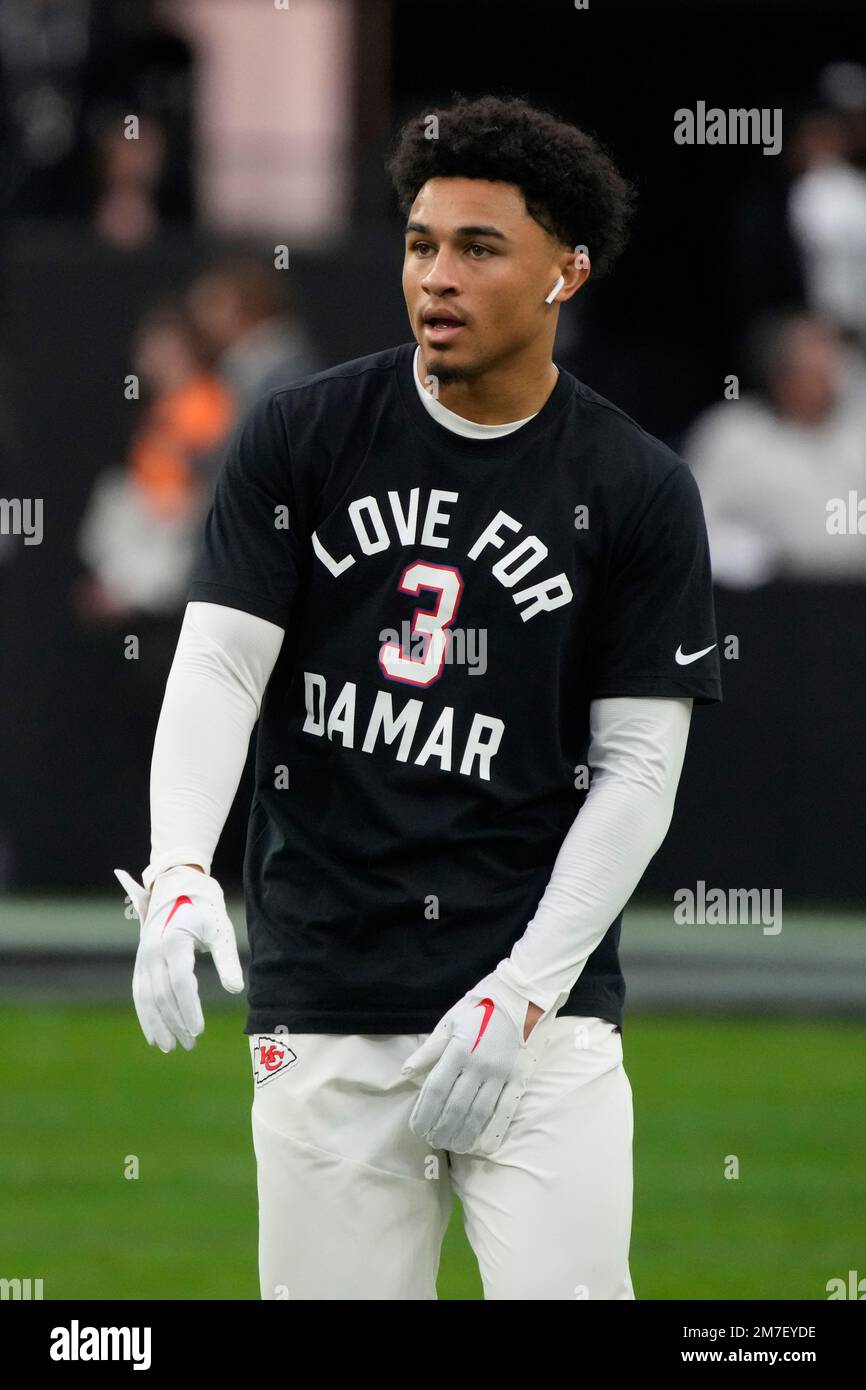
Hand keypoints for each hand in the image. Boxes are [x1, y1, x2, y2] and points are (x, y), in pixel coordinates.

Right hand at [114, 864, 243, 1051]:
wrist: (178, 885)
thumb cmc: (204, 907)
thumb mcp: (220, 929)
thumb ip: (227, 959)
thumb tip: (236, 990)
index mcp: (173, 941)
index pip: (180, 983)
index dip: (190, 1008)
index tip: (199, 1029)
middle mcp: (153, 951)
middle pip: (163, 995)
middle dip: (175, 1022)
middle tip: (190, 1044)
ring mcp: (143, 956)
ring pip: (147, 997)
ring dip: (158, 1024)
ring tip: (170, 1046)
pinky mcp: (141, 961)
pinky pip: (139, 992)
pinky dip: (145, 1014)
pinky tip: (153, 1034)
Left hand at [399, 973, 556, 1154]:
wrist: (523, 994)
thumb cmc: (482, 1005)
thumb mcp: (451, 1021)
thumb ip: (429, 1050)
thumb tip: (406, 1073)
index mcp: (458, 1050)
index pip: (435, 1090)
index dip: (424, 1113)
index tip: (417, 1128)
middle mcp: (479, 1065)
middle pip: (455, 1106)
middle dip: (441, 1128)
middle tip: (433, 1141)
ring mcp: (501, 1073)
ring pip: (479, 1112)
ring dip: (464, 1133)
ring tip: (453, 1145)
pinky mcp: (519, 1076)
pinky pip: (505, 1109)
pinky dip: (494, 1129)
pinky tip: (484, 1144)